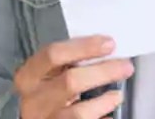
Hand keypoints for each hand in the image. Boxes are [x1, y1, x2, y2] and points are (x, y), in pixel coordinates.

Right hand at [13, 35, 133, 118]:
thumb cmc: (43, 94)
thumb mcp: (46, 76)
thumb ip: (66, 63)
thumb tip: (104, 49)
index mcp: (28, 76)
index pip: (54, 54)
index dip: (84, 47)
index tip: (109, 44)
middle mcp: (33, 100)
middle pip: (71, 82)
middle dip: (103, 72)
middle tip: (125, 66)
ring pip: (79, 113)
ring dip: (103, 102)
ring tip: (117, 95)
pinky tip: (108, 117)